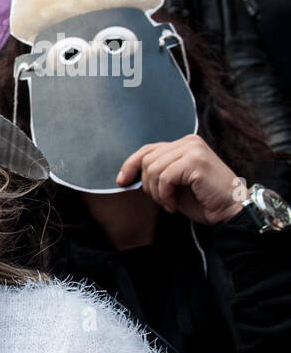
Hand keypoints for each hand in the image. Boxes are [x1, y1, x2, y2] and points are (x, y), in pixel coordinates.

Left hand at [117, 134, 243, 225]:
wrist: (230, 210)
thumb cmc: (204, 199)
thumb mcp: (175, 183)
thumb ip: (158, 172)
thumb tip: (129, 174)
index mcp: (183, 144)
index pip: (147, 149)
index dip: (130, 165)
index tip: (122, 181)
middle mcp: (188, 142)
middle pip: (147, 159)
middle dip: (148, 184)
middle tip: (162, 199)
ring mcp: (192, 149)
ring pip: (153, 169)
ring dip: (157, 192)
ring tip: (170, 202)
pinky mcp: (195, 161)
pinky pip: (164, 177)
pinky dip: (164, 195)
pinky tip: (174, 204)